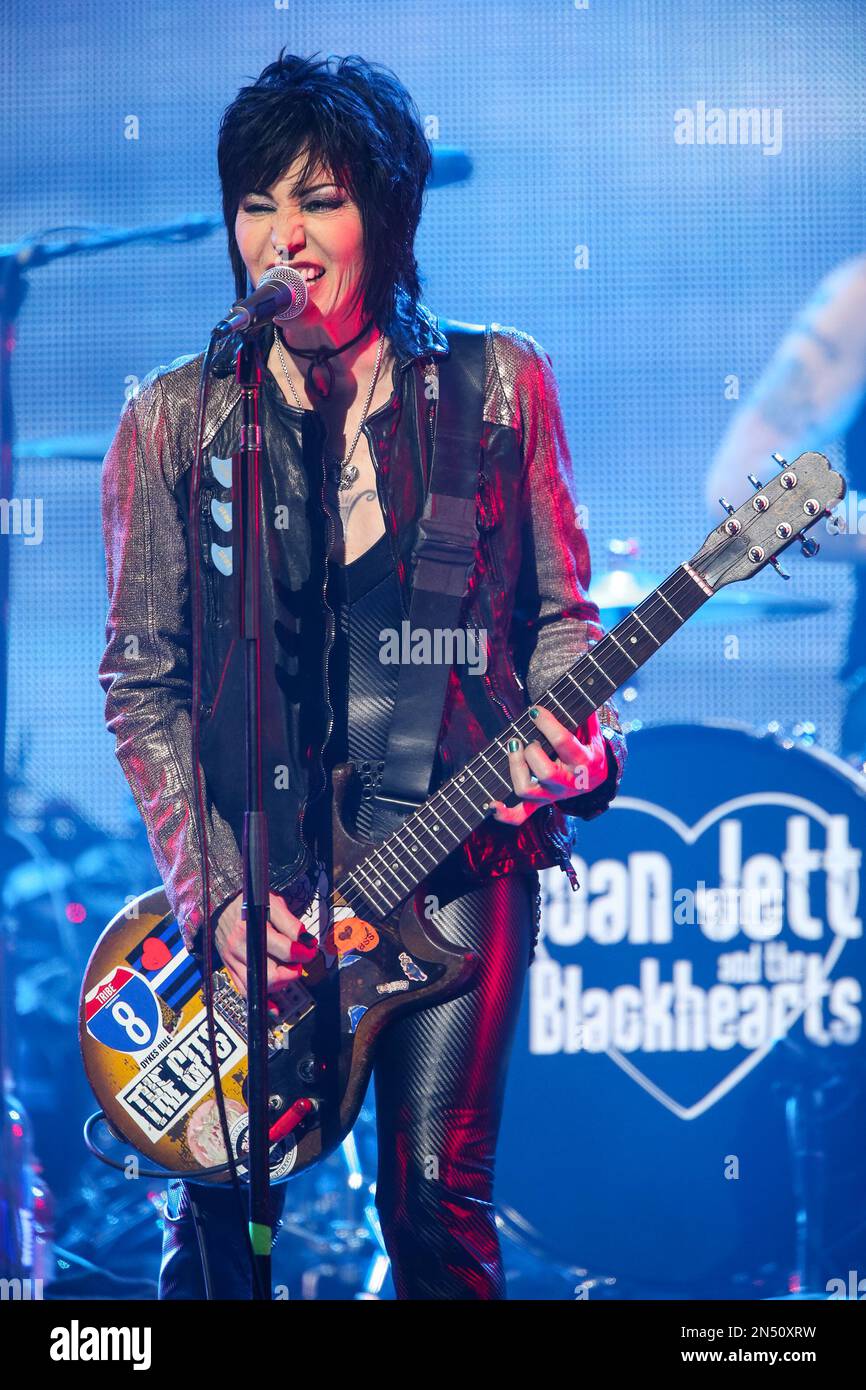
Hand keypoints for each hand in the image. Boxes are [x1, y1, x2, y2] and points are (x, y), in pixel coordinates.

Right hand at [214, 891, 318, 998]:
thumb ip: (291, 923)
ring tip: (288, 971)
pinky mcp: (230, 968)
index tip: (309, 950)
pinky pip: (245, 991)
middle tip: (299, 963)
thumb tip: (307, 942)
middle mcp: (241, 944)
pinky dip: (262, 1001)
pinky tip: (274, 1006)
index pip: (286, 948)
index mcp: (253, 926)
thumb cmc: (248, 902)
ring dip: (281, 984)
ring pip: (260, 984)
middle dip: (293, 972)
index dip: (304, 952)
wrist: (220, 904)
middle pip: (273, 973)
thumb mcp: (273, 903)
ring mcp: (234, 959)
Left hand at [487, 706, 608, 826]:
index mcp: (584, 762)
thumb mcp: (592, 730)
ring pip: (528, 791)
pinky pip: (520, 816)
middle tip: (527, 739)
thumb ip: (584, 713)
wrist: (596, 778)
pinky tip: (491, 804)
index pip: (564, 742)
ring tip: (513, 748)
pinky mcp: (540, 804)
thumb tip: (578, 688)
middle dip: (531, 751)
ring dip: (515, 768)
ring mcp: (553, 796)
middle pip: (545, 772)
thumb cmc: (588, 746)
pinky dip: (505, 813)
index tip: (535, 710)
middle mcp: (569, 783)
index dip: (547, 724)